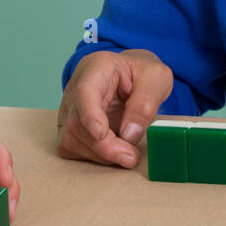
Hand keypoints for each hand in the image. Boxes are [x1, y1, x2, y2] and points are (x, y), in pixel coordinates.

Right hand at [57, 49, 172, 167]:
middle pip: (77, 122)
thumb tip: (129, 134)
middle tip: (130, 157)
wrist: (132, 75)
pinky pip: (71, 148)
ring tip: (127, 155)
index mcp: (96, 67)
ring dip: (100, 155)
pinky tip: (113, 152)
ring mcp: (68, 109)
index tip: (101, 134)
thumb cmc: (142, 73)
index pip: (84, 91)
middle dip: (104, 146)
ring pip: (70, 139)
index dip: (90, 115)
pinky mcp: (68, 127)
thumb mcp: (156, 78)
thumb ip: (146, 102)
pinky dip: (93, 157)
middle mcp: (75, 88)